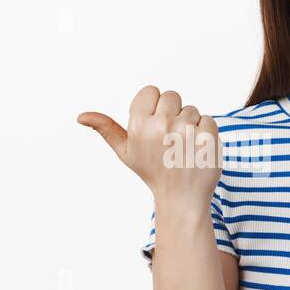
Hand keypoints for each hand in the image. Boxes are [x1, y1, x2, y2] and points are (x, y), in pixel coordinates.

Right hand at [77, 85, 221, 208]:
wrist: (181, 198)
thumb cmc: (152, 171)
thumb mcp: (126, 151)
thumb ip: (106, 129)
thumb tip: (80, 116)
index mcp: (139, 126)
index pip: (151, 91)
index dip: (154, 107)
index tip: (154, 126)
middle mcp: (161, 126)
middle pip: (172, 96)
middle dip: (173, 114)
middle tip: (170, 140)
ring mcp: (185, 132)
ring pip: (191, 109)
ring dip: (190, 125)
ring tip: (183, 148)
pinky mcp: (207, 138)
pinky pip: (208, 119)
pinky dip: (205, 133)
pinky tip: (197, 151)